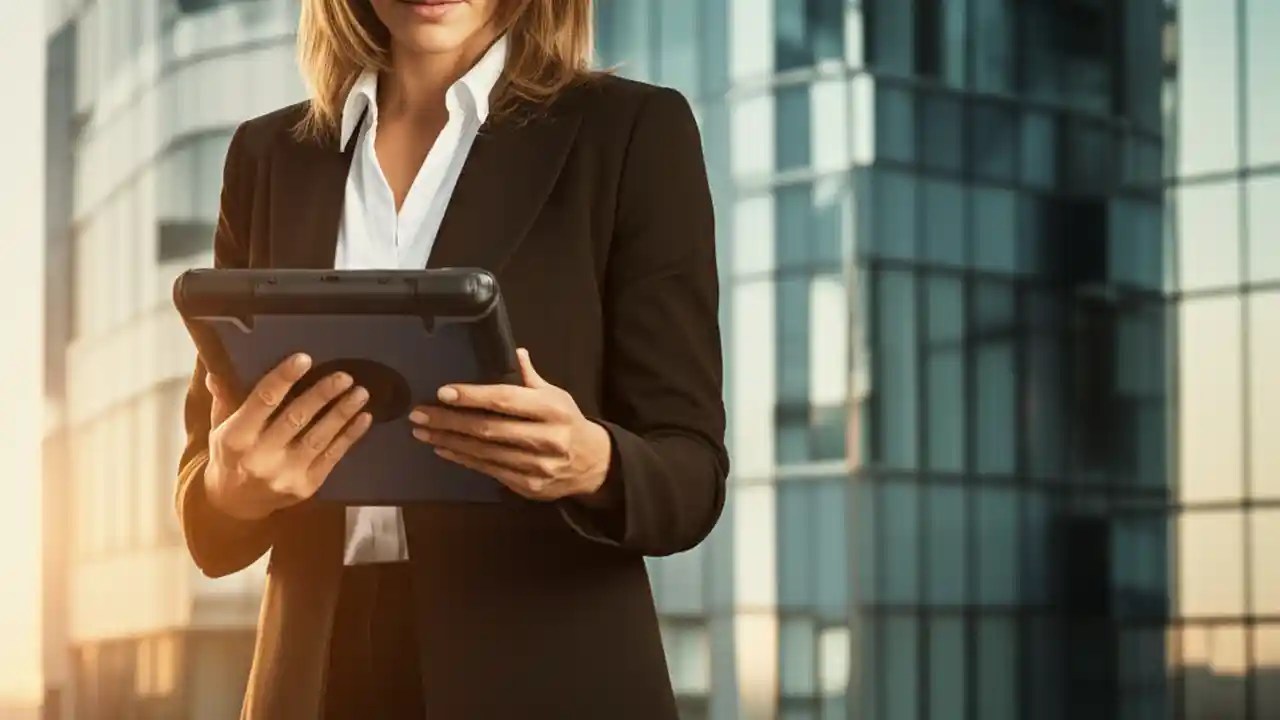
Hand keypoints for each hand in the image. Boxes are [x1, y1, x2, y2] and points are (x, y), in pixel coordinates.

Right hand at [204, 353, 372, 520]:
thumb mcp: (219, 427)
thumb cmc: (230, 455)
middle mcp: (261, 457)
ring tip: (360, 393)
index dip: (284, 378)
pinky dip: (350, 437)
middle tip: (345, 376)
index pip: (262, 401)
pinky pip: (332, 457)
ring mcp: (286, 474)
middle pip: (296, 419)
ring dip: (342, 413)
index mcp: (235, 438)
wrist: (234, 504)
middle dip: (322, 395)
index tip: (305, 358)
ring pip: (319, 438)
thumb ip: (224, 398)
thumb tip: (218, 369)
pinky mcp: (306, 486)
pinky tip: (364, 418)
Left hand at [409, 348, 613, 502]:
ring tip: (423, 433)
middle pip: (489, 429)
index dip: (473, 396)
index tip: (444, 392)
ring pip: (484, 453)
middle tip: (420, 415)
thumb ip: (531, 378)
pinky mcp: (528, 486)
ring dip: (449, 442)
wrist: (594, 464)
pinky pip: (489, 470)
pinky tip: (443, 450)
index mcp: (552, 409)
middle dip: (450, 421)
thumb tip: (515, 352)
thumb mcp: (556, 395)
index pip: (506, 400)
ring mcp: (537, 465)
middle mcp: (546, 438)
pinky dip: (463, 459)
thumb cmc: (568, 423)